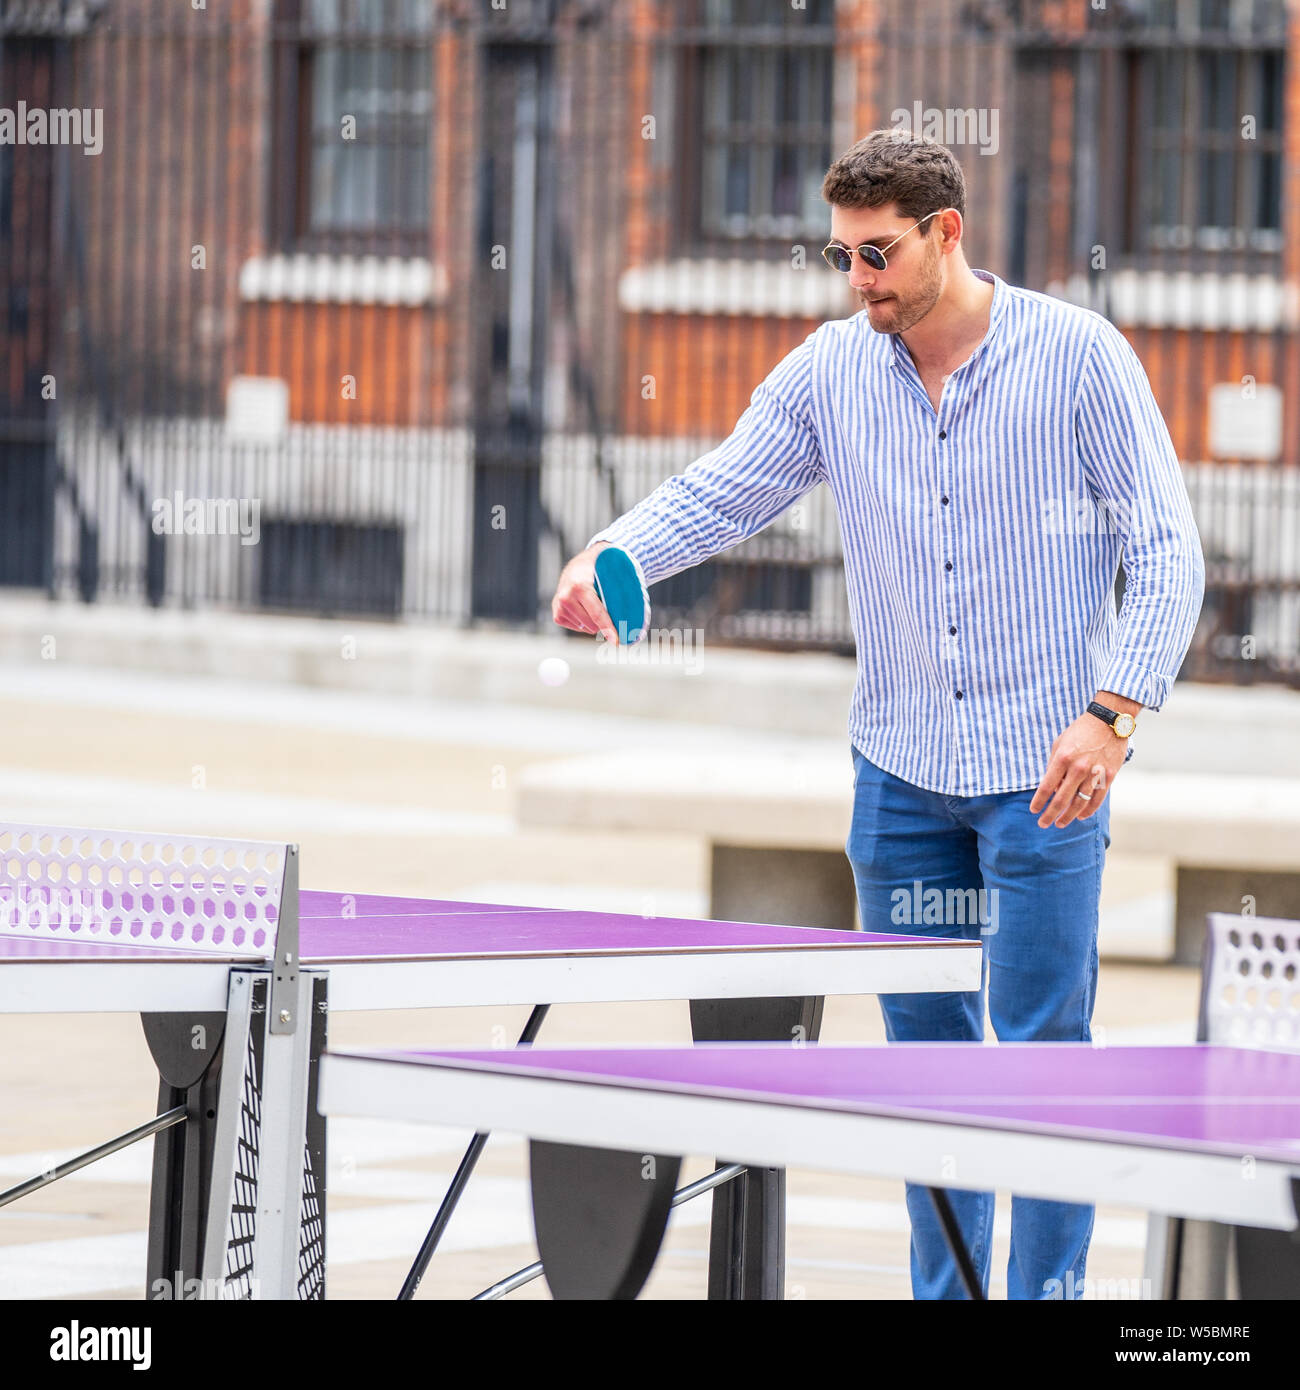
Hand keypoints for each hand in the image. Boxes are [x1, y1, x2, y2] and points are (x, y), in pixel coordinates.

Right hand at [551, 543, 617, 641]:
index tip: (616, 641)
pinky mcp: (557, 616)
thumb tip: (637, 617)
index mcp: (579, 587)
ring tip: (591, 604)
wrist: (577, 568)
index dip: (608, 628)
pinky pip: (578, 628)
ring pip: (586, 628)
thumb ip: (619, 594)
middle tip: (605, 607)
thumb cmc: (597, 573)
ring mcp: (559, 607)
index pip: (597, 614)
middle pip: (592, 625)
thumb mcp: (609, 578)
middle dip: (603, 622)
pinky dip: (584, 623)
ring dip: (593, 621)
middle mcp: (566, 597)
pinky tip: (583, 610)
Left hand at [1029, 714, 1127, 828]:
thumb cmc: (1080, 732)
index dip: (1039, 801)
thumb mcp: (1059, 744)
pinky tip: (1081, 816)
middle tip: (1043, 824)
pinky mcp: (1109, 776)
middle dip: (1050, 814)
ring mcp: (1095, 773)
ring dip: (1069, 816)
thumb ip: (1054, 766)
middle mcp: (1078, 768)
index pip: (1046, 787)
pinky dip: (1089, 810)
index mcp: (1062, 759)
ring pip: (1080, 803)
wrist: (1108, 721)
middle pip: (1061, 799)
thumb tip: (1053, 788)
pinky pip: (1097, 799)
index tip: (1033, 810)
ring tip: (1060, 823)